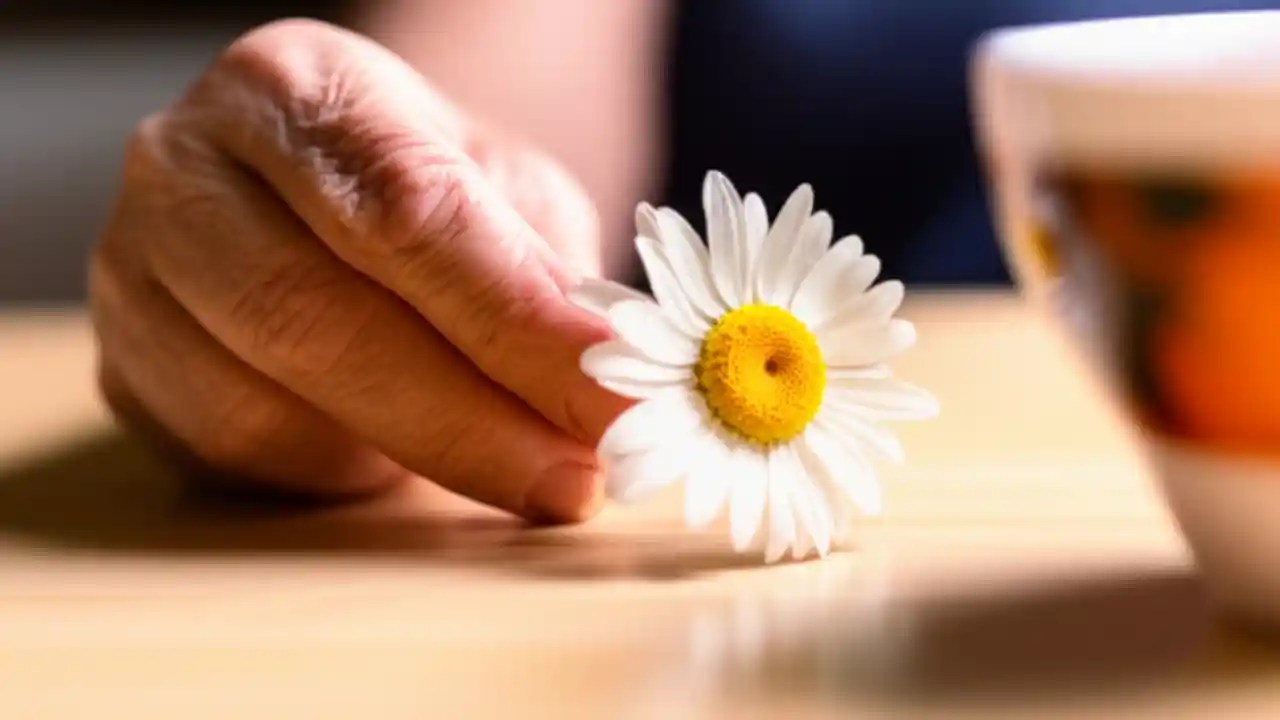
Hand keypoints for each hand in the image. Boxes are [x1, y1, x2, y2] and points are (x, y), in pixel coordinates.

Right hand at [88, 19, 629, 521]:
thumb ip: (542, 277)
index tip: (608, 402)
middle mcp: (184, 167)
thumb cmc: (421, 186)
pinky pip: (234, 456)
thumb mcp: (506, 192)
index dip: (516, 326)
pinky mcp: (126, 370)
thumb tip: (599, 386)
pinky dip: (337, 476)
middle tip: (576, 482)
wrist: (308, 189)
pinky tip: (404, 461)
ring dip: (406, 462)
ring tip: (512, 469)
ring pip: (262, 409)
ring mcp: (132, 274)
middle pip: (317, 320)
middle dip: (467, 424)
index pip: (408, 213)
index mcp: (294, 88)